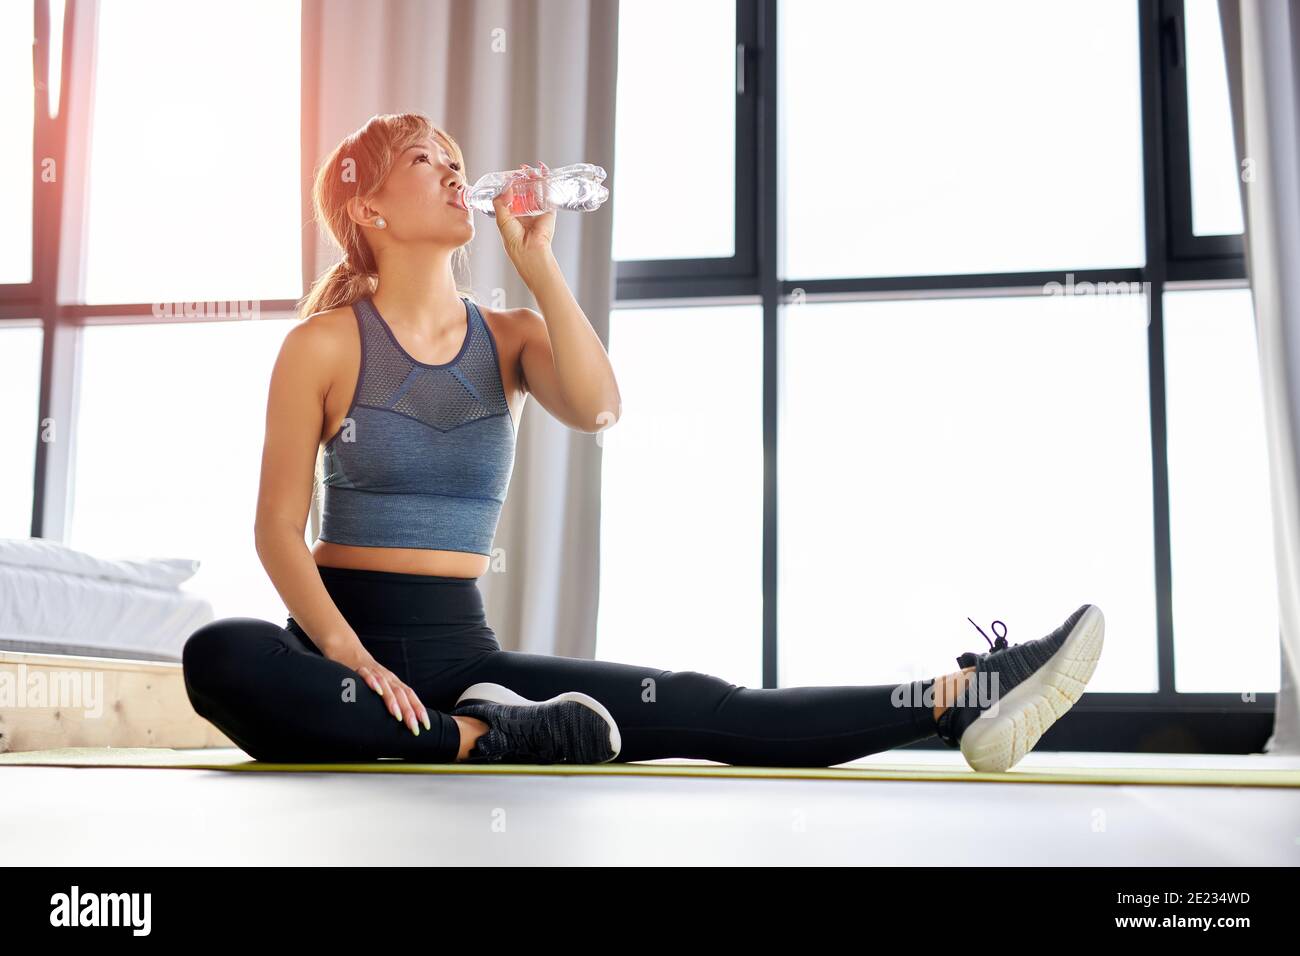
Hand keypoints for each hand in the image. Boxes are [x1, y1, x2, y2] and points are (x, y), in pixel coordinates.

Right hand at [327, 640, 430, 735]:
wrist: (348, 650)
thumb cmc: (367, 674)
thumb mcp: (382, 686)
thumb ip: (390, 700)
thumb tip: (403, 720)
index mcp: (394, 682)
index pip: (410, 696)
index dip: (419, 709)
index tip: (426, 725)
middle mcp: (387, 677)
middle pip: (401, 693)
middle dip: (409, 711)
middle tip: (414, 727)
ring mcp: (374, 672)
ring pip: (386, 686)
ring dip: (392, 700)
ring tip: (397, 715)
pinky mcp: (359, 669)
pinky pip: (366, 675)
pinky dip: (373, 682)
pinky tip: (377, 691)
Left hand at [493, 161, 556, 278]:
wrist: (530, 250)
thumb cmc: (514, 240)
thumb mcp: (501, 219)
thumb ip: (500, 202)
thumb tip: (507, 186)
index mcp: (513, 213)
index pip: (512, 194)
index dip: (511, 184)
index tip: (509, 176)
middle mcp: (526, 210)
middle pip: (525, 189)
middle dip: (523, 179)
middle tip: (520, 171)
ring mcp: (538, 208)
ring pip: (536, 189)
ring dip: (533, 177)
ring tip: (529, 169)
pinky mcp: (548, 208)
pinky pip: (547, 191)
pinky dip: (546, 179)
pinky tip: (542, 169)